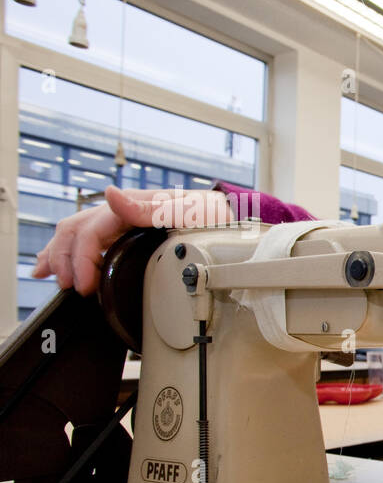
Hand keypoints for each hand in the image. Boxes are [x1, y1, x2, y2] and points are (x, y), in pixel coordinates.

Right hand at [32, 186, 232, 295]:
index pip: (90, 230)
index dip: (81, 258)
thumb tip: (111, 196)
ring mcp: (123, 221)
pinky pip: (91, 240)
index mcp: (131, 204)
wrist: (231, 216)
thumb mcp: (188, 209)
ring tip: (49, 275)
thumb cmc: (213, 213)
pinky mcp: (127, 232)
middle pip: (75, 230)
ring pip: (76, 233)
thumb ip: (149, 207)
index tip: (83, 285)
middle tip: (68, 286)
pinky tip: (64, 267)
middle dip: (63, 258)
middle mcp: (122, 211)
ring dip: (59, 254)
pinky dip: (71, 253)